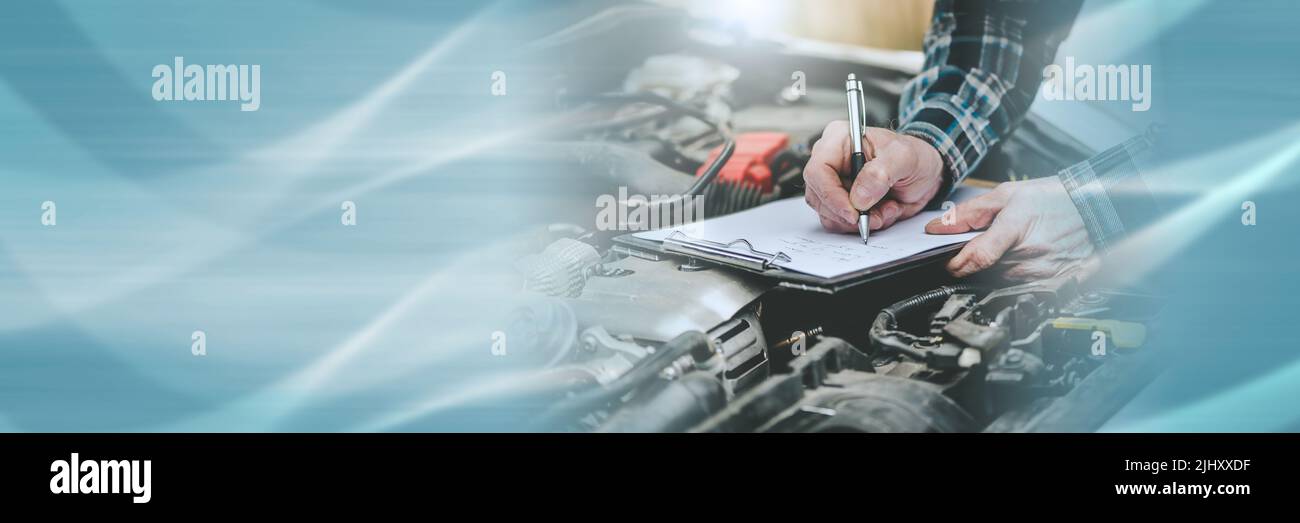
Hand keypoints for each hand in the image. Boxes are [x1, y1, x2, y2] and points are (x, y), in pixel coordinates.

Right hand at [802, 121, 944, 233]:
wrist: (925, 172)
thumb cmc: (913, 156)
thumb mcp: (904, 157)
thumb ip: (880, 173)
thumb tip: (858, 197)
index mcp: (838, 140)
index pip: (817, 171)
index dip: (831, 196)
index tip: (852, 212)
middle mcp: (831, 162)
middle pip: (818, 197)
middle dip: (848, 213)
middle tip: (876, 216)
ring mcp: (834, 183)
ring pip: (828, 214)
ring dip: (859, 221)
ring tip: (886, 209)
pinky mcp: (841, 201)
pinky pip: (840, 222)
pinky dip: (863, 225)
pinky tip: (882, 211)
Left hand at [924, 176, 1098, 280]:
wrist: (1096, 206)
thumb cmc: (1053, 198)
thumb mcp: (1007, 195)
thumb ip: (968, 213)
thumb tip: (938, 228)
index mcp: (1015, 230)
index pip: (975, 258)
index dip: (956, 263)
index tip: (949, 262)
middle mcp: (1030, 255)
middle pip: (987, 271)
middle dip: (982, 260)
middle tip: (996, 241)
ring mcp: (1045, 273)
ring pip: (1005, 279)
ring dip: (1003, 267)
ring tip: (1019, 245)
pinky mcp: (1058, 284)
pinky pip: (1028, 286)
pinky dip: (1023, 275)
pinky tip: (1033, 258)